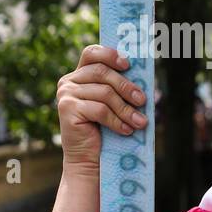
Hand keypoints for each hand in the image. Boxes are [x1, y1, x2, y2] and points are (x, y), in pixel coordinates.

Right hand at [56, 45, 147, 175]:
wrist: (88, 158)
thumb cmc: (106, 130)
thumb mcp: (114, 104)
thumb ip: (121, 88)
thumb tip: (145, 78)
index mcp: (80, 75)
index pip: (92, 53)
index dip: (110, 54)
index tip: (129, 64)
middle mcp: (69, 81)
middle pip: (103, 73)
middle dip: (127, 87)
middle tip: (143, 101)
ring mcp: (66, 94)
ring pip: (104, 93)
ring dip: (126, 109)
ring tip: (140, 122)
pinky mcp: (67, 109)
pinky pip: (100, 110)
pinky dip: (117, 121)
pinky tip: (127, 130)